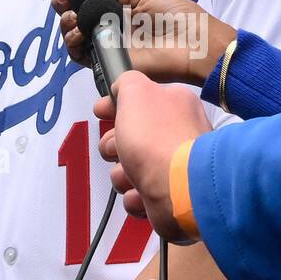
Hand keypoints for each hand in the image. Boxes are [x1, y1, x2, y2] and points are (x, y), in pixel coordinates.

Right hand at [50, 0, 235, 85]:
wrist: (194, 45)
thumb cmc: (178, 16)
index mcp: (123, 8)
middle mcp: (113, 26)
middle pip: (77, 17)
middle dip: (64, 6)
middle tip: (62, 1)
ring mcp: (110, 45)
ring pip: (76, 37)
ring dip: (67, 25)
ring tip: (71, 18)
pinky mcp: (110, 63)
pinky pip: (83, 57)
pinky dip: (74, 45)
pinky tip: (77, 34)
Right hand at [94, 71, 212, 240]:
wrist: (180, 189)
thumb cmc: (158, 141)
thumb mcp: (136, 93)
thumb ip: (127, 83)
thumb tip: (121, 86)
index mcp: (174, 105)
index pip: (140, 102)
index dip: (115, 107)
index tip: (101, 112)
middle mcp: (177, 135)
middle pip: (130, 138)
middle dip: (115, 146)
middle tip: (117, 148)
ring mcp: (174, 167)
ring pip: (130, 169)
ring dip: (122, 174)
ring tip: (132, 175)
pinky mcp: (169, 195)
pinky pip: (138, 195)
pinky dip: (135, 197)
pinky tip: (143, 193)